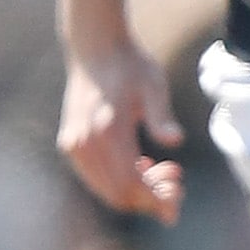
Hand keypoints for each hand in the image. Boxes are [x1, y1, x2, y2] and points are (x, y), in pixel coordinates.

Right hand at [58, 46, 184, 224]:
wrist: (95, 49)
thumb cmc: (130, 65)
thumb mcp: (153, 86)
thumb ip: (161, 116)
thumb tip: (175, 140)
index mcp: (106, 132)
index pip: (130, 185)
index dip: (156, 199)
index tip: (179, 197)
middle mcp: (83, 143)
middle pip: (118, 194)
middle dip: (150, 198)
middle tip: (177, 180)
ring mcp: (73, 144)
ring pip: (106, 189)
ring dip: (137, 190)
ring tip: (165, 170)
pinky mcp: (70, 142)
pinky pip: (96, 177)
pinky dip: (120, 180)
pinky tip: (143, 165)